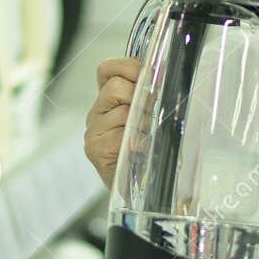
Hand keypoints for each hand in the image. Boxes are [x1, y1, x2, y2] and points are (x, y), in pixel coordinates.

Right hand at [84, 56, 139, 189]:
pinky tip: (142, 150)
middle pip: (115, 87)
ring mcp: (94, 133)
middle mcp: (96, 114)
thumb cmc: (148, 152)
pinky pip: (121, 134)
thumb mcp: (149, 117)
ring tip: (148, 136)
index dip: (127, 66)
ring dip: (142, 121)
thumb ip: (148, 95)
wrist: (140, 191)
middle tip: (152, 114)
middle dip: (140, 97)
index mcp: (107, 101)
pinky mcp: (96, 150)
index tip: (149, 73)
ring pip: (122, 110)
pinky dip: (138, 140)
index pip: (106, 70)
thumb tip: (165, 70)